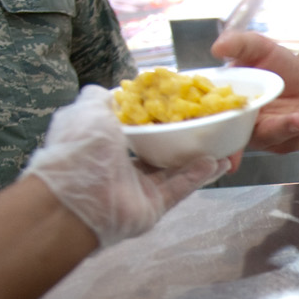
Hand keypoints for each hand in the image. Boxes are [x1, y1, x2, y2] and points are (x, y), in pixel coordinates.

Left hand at [23, 86, 227, 247]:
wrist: (79, 199)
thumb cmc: (81, 150)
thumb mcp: (87, 111)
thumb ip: (100, 99)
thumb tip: (112, 91)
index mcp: (102, 144)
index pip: (130, 131)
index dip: (151, 120)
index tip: (173, 107)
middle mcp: (119, 167)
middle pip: (155, 152)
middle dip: (179, 142)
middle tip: (202, 127)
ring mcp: (136, 189)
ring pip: (171, 171)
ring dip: (195, 160)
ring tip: (219, 146)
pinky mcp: (153, 206)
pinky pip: (179, 188)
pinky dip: (197, 176)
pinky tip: (215, 163)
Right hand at [212, 30, 298, 152]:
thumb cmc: (275, 67)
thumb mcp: (257, 48)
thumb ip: (239, 44)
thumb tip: (217, 48)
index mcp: (228, 107)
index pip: (214, 118)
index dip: (214, 120)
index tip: (220, 114)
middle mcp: (244, 127)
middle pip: (243, 135)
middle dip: (250, 127)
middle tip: (265, 119)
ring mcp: (270, 137)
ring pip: (277, 133)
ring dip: (290, 122)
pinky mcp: (295, 140)